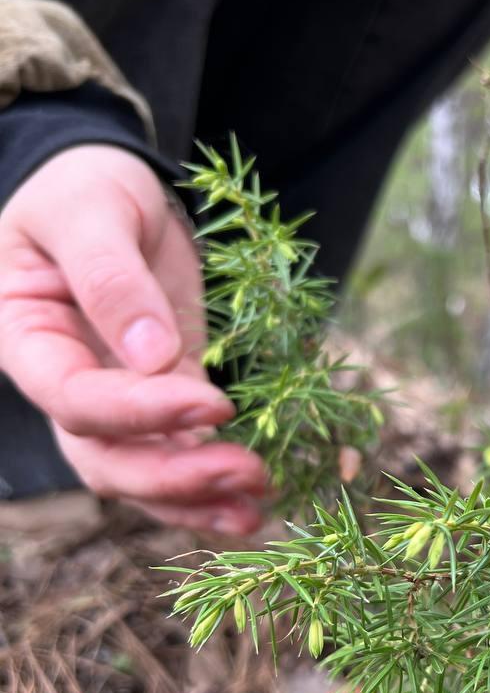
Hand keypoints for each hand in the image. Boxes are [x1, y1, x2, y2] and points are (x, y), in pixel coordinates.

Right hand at [0, 145, 268, 532]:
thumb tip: (153, 358)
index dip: (140, 413)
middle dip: (175, 475)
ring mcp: (114, 400)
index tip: (214, 402)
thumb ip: (111, 279)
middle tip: (247, 471)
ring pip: (141, 473)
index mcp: (26, 339)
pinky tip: (257, 500)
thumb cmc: (86, 187)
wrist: (113, 187)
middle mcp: (64, 384)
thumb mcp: (91, 211)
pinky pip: (178, 455)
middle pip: (105, 457)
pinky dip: (212, 484)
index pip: (75, 399)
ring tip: (259, 505)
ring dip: (197, 497)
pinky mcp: (162, 401)